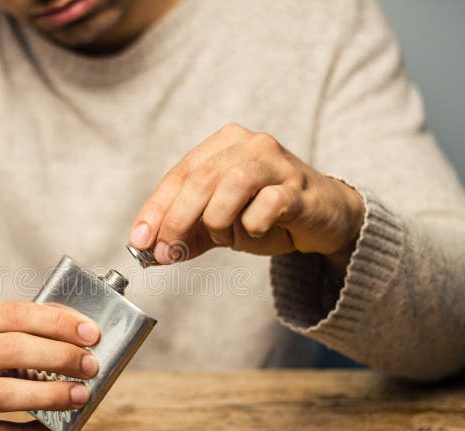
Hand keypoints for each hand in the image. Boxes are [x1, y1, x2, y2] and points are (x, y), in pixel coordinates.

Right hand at [0, 302, 99, 430]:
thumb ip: (11, 329)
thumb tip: (75, 337)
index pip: (12, 315)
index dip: (56, 322)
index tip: (90, 332)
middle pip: (11, 351)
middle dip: (59, 356)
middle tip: (90, 364)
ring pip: (4, 395)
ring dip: (49, 395)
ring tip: (80, 394)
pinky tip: (52, 428)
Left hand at [129, 123, 364, 274]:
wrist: (325, 218)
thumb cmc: (267, 214)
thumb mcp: (219, 224)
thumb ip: (186, 234)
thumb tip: (150, 253)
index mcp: (224, 144)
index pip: (179, 175)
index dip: (156, 209)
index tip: (139, 241)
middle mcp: (250, 144)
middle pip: (200, 180)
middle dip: (177, 221)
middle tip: (167, 253)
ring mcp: (278, 163)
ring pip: (232, 186)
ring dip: (220, 222)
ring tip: (228, 237)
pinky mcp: (300, 188)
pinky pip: (267, 206)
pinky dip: (254, 225)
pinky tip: (259, 230)